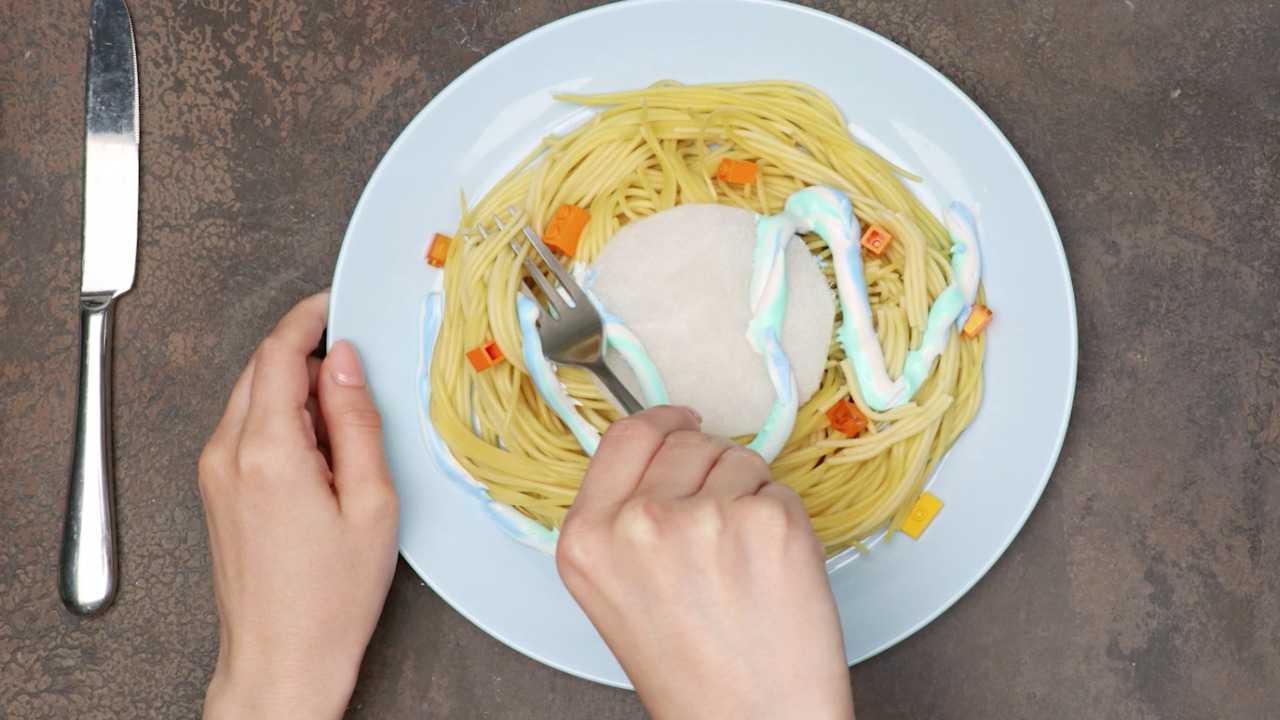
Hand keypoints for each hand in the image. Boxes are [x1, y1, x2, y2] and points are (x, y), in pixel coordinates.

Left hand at [198, 293, 398, 719]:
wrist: (282, 659)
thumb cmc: (330, 599)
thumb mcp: (372, 503)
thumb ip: (357, 422)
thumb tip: (346, 365)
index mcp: (268, 451)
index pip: (278, 353)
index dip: (308, 318)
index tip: (332, 303)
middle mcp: (228, 455)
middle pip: (260, 369)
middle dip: (305, 354)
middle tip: (355, 371)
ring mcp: (214, 474)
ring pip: (251, 397)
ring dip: (294, 389)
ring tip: (344, 426)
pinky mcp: (215, 491)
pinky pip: (245, 429)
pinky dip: (281, 419)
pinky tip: (319, 452)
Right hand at [556, 406, 854, 719]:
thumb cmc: (694, 674)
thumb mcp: (615, 590)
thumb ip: (622, 516)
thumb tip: (663, 451)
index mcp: (586, 538)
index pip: (625, 436)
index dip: (661, 422)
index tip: (682, 421)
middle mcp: (637, 522)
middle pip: (687, 442)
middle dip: (712, 472)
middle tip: (719, 535)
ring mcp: (704, 517)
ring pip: (739, 460)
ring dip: (750, 498)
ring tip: (742, 568)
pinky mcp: (767, 522)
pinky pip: (781, 490)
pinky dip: (786, 524)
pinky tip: (771, 574)